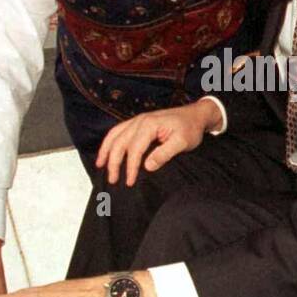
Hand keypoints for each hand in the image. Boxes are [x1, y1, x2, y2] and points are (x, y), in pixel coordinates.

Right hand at [96, 99, 220, 185]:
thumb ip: (165, 153)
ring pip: (115, 135)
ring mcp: (137, 120)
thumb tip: (147, 166)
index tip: (130, 181)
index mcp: (149, 125)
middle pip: (120, 142)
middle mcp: (139, 121)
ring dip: (106, 150)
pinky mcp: (138, 122)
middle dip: (114, 162)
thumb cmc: (190, 128)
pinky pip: (118, 131)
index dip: (131, 167)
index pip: (134, 149)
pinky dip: (110, 141)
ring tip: (100, 165)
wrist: (196, 115)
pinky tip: (107, 151)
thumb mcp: (182, 142)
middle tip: (113, 179)